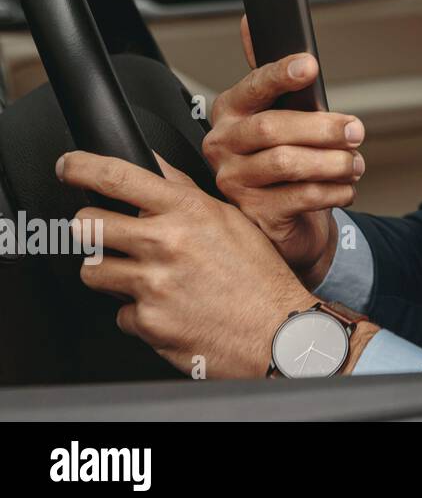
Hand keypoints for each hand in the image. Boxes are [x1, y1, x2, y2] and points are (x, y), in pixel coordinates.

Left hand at [63, 150, 343, 378]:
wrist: (275, 330)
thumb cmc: (259, 275)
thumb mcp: (229, 219)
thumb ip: (185, 193)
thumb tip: (153, 167)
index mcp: (187, 210)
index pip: (117, 176)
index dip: (80, 167)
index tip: (69, 167)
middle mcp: (166, 242)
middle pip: (87, 224)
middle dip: (91, 228)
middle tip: (107, 234)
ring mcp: (153, 283)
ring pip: (92, 270)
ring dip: (110, 273)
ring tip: (144, 277)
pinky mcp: (147, 320)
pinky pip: (119, 312)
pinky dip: (138, 313)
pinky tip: (167, 308)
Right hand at [201, 16, 364, 287]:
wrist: (285, 218)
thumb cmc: (287, 156)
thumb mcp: (286, 113)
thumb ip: (276, 76)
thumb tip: (251, 20)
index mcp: (230, 110)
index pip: (253, 86)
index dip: (280, 74)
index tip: (310, 64)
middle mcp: (223, 144)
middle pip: (274, 127)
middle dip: (323, 127)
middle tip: (357, 130)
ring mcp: (234, 181)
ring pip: (288, 163)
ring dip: (333, 161)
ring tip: (355, 163)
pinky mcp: (254, 214)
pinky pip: (300, 197)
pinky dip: (333, 190)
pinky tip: (346, 186)